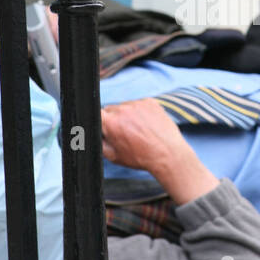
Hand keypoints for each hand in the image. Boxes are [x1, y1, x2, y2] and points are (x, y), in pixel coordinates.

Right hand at [101, 98, 218, 204]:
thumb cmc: (141, 157)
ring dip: (128, 115)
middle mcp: (123, 110)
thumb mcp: (114, 156)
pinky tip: (147, 125)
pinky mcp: (150, 102)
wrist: (168, 154)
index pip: (96, 114)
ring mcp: (137, 104)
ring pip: (126, 106)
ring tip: (138, 130)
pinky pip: (139, 104)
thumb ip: (99, 143)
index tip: (105, 128)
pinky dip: (141, 112)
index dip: (100, 122)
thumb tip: (92, 136)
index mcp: (110, 123)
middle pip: (111, 110)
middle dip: (114, 119)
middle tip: (124, 133)